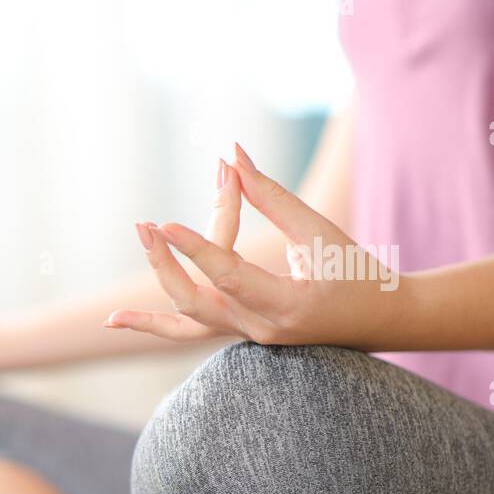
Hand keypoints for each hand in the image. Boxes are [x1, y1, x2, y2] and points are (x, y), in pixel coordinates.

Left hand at [106, 144, 399, 348]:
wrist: (379, 320)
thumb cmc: (355, 269)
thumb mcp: (317, 230)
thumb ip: (272, 197)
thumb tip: (232, 156)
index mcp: (288, 304)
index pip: (229, 276)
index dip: (196, 249)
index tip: (164, 224)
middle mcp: (262, 329)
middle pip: (198, 303)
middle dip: (167, 266)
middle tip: (145, 226)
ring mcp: (249, 337)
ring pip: (188, 325)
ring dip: (153, 305)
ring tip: (115, 304)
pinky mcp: (240, 332)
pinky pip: (190, 331)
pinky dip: (155, 325)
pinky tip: (115, 320)